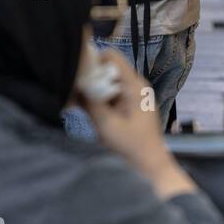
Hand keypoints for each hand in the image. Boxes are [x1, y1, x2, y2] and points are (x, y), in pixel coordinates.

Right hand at [82, 50, 196, 198]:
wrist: (150, 166)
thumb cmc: (132, 146)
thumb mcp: (106, 124)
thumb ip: (89, 103)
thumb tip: (73, 85)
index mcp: (134, 85)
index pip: (111, 56)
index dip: (93, 60)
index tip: (78, 74)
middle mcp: (135, 86)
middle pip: (107, 69)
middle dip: (91, 78)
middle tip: (76, 91)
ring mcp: (133, 96)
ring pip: (107, 82)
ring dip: (94, 91)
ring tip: (81, 103)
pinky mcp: (129, 105)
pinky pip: (111, 95)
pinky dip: (100, 100)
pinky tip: (92, 112)